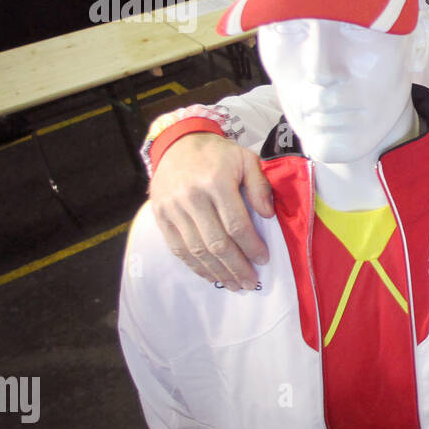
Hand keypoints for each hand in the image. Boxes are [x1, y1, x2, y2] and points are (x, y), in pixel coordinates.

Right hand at [148, 132, 273, 290]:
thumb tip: (267, 215)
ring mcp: (172, 208)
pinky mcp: (161, 217)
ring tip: (235, 285)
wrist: (178, 144)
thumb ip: (260, 185)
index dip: (251, 246)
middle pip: (216, 242)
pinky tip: (212, 276)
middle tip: (251, 282)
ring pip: (197, 250)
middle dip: (236, 267)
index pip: (236, 224)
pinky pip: (179, 249)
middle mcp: (191, 197)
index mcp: (215, 182)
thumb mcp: (246, 159)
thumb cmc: (218, 154)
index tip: (264, 259)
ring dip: (218, 272)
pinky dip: (196, 266)